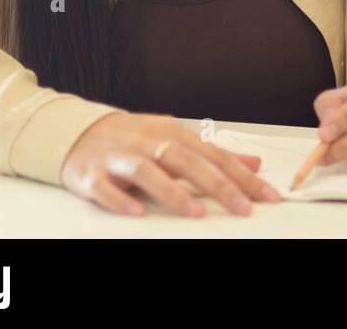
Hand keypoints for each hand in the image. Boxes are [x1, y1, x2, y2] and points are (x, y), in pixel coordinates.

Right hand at [60, 112, 281, 216]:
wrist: (79, 132)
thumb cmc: (137, 139)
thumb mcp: (177, 140)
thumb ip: (215, 155)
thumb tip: (255, 164)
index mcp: (174, 134)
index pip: (215, 156)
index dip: (243, 177)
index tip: (267, 196)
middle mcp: (149, 143)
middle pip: (188, 162)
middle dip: (219, 185)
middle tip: (244, 208)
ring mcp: (119, 158)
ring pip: (148, 172)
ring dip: (173, 193)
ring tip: (197, 214)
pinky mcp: (91, 175)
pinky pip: (106, 189)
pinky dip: (121, 200)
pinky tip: (138, 213)